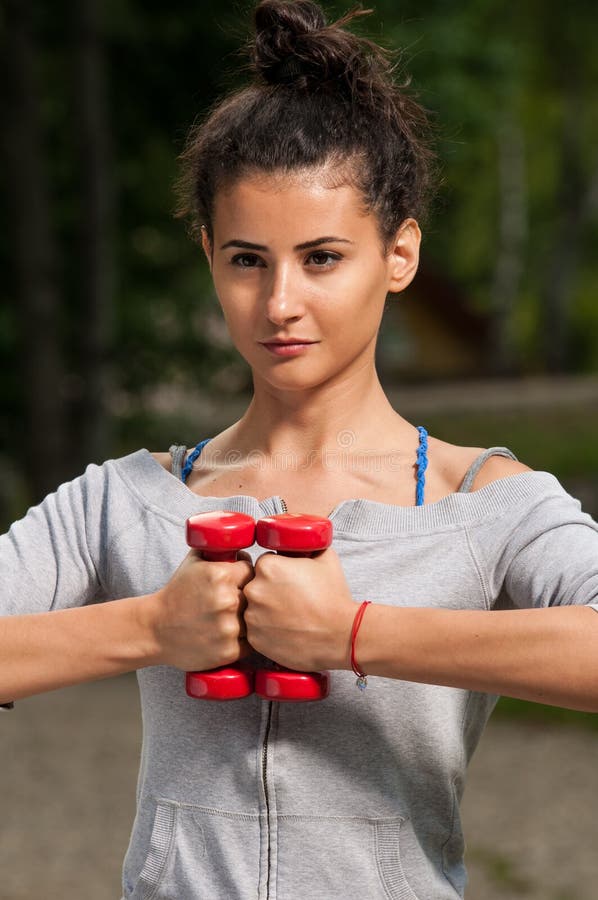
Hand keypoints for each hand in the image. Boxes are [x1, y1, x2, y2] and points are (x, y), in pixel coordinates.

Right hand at [146, 549, 253, 670]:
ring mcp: (228, 628)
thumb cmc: (176, 595)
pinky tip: (229, 635)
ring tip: (231, 619)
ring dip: (248, 620)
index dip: (245, 576)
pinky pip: (250, 643)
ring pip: (255, 620)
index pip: (251, 570)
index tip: (238, 582)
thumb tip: (241, 543)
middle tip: (234, 602)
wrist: (155, 629)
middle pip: (255, 595)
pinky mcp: (228, 651)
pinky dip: (243, 641)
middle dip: (247, 598)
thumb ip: (217, 549)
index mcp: (220, 575)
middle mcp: (227, 601)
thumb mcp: (193, 562)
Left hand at [243, 547, 356, 670]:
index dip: (277, 572)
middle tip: (291, 600)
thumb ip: (307, 545)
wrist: (340, 634)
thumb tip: (300, 541)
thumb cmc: (333, 597)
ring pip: (253, 608)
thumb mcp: (325, 557)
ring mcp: (252, 616)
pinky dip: (267, 631)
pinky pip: (256, 630)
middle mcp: (254, 589)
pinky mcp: (255, 639)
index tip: (289, 581)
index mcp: (267, 566)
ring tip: (290, 616)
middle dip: (269, 591)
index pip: (264, 564)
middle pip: (255, 585)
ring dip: (266, 611)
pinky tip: (286, 629)